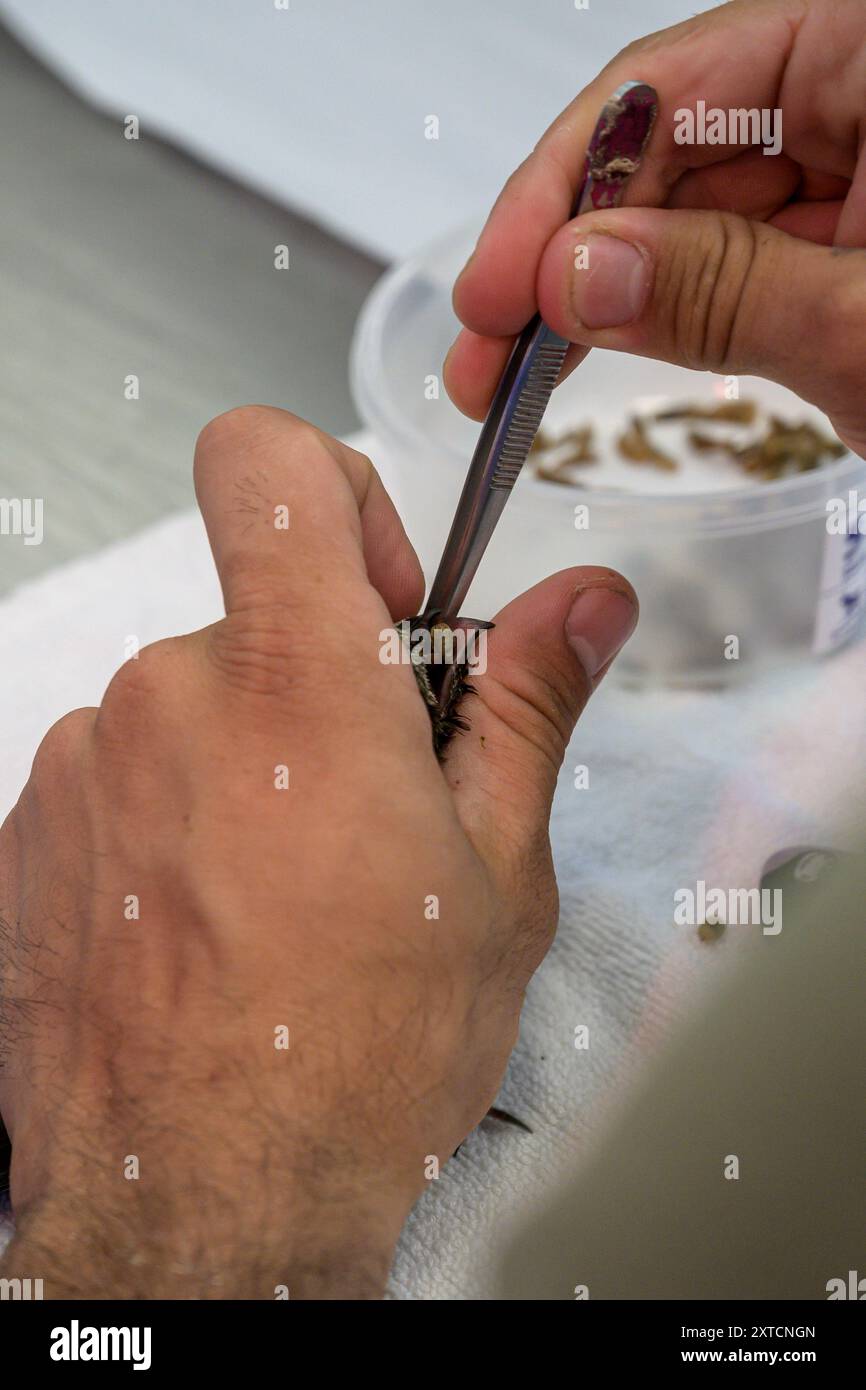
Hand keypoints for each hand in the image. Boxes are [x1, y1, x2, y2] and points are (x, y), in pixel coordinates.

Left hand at [0, 407, 636, 1297]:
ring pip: (190, 714)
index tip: (378, 592)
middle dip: (319, 694)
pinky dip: (171, 829)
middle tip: (368, 819)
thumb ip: (527, 707)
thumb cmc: (358, 1063)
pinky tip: (214, 934)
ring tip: (288, 901)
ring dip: (243, 773)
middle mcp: (166, 701)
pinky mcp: (30, 838)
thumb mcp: (494, 880)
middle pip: (255, 624)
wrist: (201, 1213)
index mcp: (297, 685)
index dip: (332, 494)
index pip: (267, 462)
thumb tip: (581, 603)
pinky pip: (120, 785)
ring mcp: (80, 770)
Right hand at [446, 0, 865, 456]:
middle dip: (566, 253)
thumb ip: (720, 289)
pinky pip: (730, 256)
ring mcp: (850, 165)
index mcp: (865, 52)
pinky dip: (661, 308)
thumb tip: (576, 277)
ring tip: (515, 374)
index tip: (496, 287)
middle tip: (486, 351)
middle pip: (667, 148)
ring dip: (599, 292)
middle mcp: (849, 92)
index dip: (561, 188)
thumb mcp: (862, 325)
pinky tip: (592, 346)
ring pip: (689, 210)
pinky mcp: (842, 237)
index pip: (671, 86)